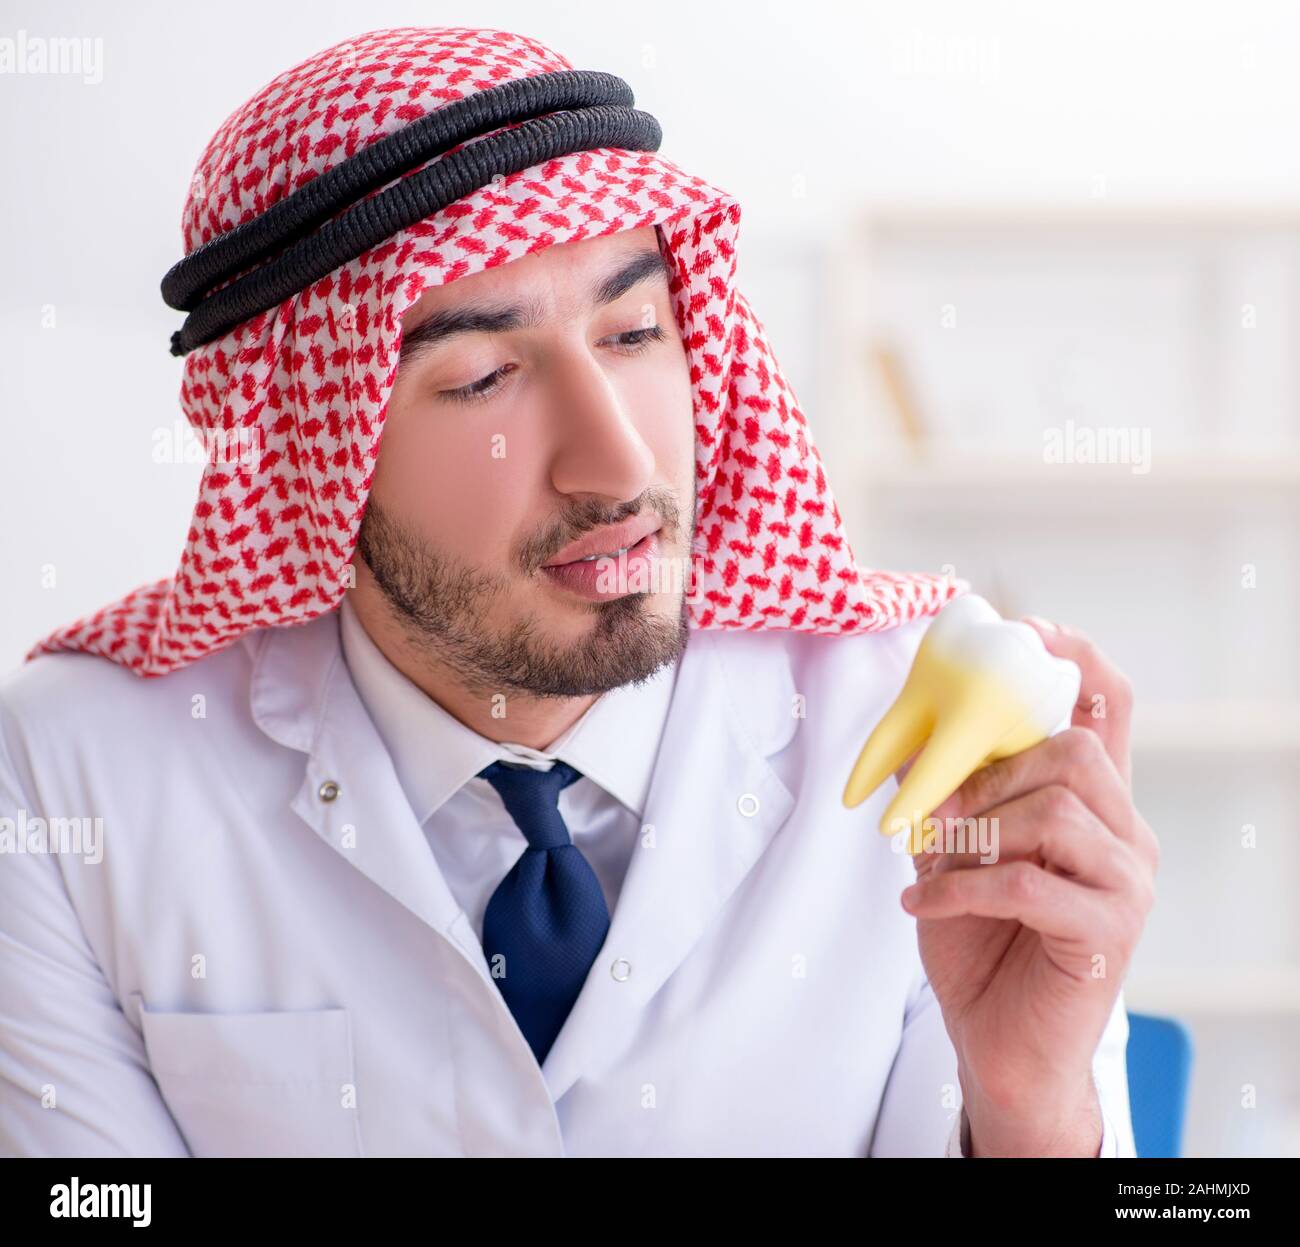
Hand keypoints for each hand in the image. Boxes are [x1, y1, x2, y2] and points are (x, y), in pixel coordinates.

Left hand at [898, 618, 1158, 1155]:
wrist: (999, 1043)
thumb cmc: (980, 941)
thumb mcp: (954, 851)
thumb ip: (952, 797)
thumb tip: (909, 744)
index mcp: (1093, 803)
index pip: (1110, 711)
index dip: (1077, 661)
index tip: (1031, 629)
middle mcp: (1125, 834)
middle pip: (1076, 752)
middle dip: (991, 772)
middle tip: (936, 812)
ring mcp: (1127, 882)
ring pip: (1056, 811)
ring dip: (977, 831)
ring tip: (931, 861)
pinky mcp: (1108, 931)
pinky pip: (1028, 881)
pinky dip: (960, 886)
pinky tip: (921, 902)